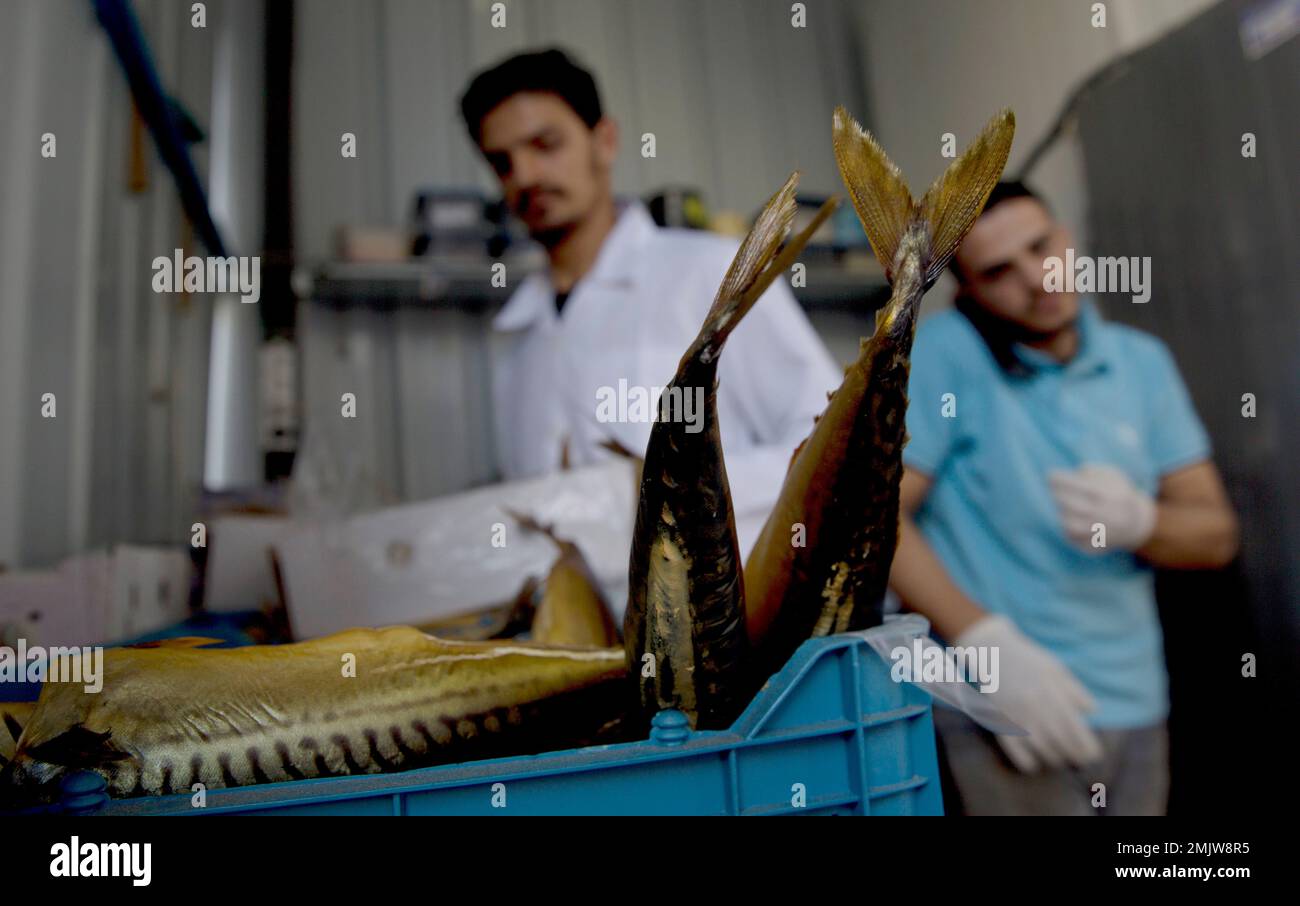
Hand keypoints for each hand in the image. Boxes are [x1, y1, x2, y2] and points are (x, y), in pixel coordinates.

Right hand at [956, 615, 1102, 771]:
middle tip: (1080, 760)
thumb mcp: (1056, 669)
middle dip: (1075, 756)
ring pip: (1041, 749)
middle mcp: (1034, 706)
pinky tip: (1034, 763)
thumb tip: (1092, 712)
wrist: (992, 652)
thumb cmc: (1028, 661)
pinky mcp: (999, 720)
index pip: (1076, 729)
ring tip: (1060, 758)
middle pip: (1061, 742)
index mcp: (1051, 692)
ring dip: (1054, 759)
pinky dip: (1027, 762)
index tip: (1093, 755)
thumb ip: (1075, 690)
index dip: (1087, 747)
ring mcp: (1016, 714)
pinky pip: (1015, 750)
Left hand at [1049, 464, 1156, 551]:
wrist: (1134, 523)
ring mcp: (1100, 534)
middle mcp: (1105, 517)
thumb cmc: (1115, 492)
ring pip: (1069, 525)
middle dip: (1058, 496)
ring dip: (1061, 514)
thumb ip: (1092, 471)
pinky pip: (1072, 540)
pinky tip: (1069, 520)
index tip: (1050, 475)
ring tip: (1061, 507)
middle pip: (1072, 506)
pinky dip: (1067, 530)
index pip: (1081, 487)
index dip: (1062, 480)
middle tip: (1052, 491)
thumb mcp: (1111, 476)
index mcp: (1110, 496)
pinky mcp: (1093, 548)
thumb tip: (1073, 475)